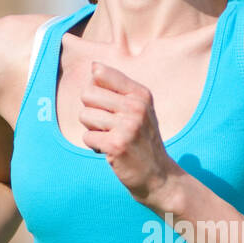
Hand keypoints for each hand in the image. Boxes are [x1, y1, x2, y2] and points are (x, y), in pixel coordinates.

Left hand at [78, 62, 178, 205]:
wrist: (159, 176)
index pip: (100, 74)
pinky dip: (94, 146)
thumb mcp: (139, 108)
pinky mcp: (116, 145)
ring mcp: (127, 126)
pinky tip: (110, 150)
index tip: (108, 105)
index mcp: (140, 94)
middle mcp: (136, 107)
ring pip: (84, 116)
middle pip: (87, 94)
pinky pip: (87, 137)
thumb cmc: (143, 140)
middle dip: (91, 111)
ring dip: (92, 130)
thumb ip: (117, 86)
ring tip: (110, 137)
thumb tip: (93, 66)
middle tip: (108, 125)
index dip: (95, 90)